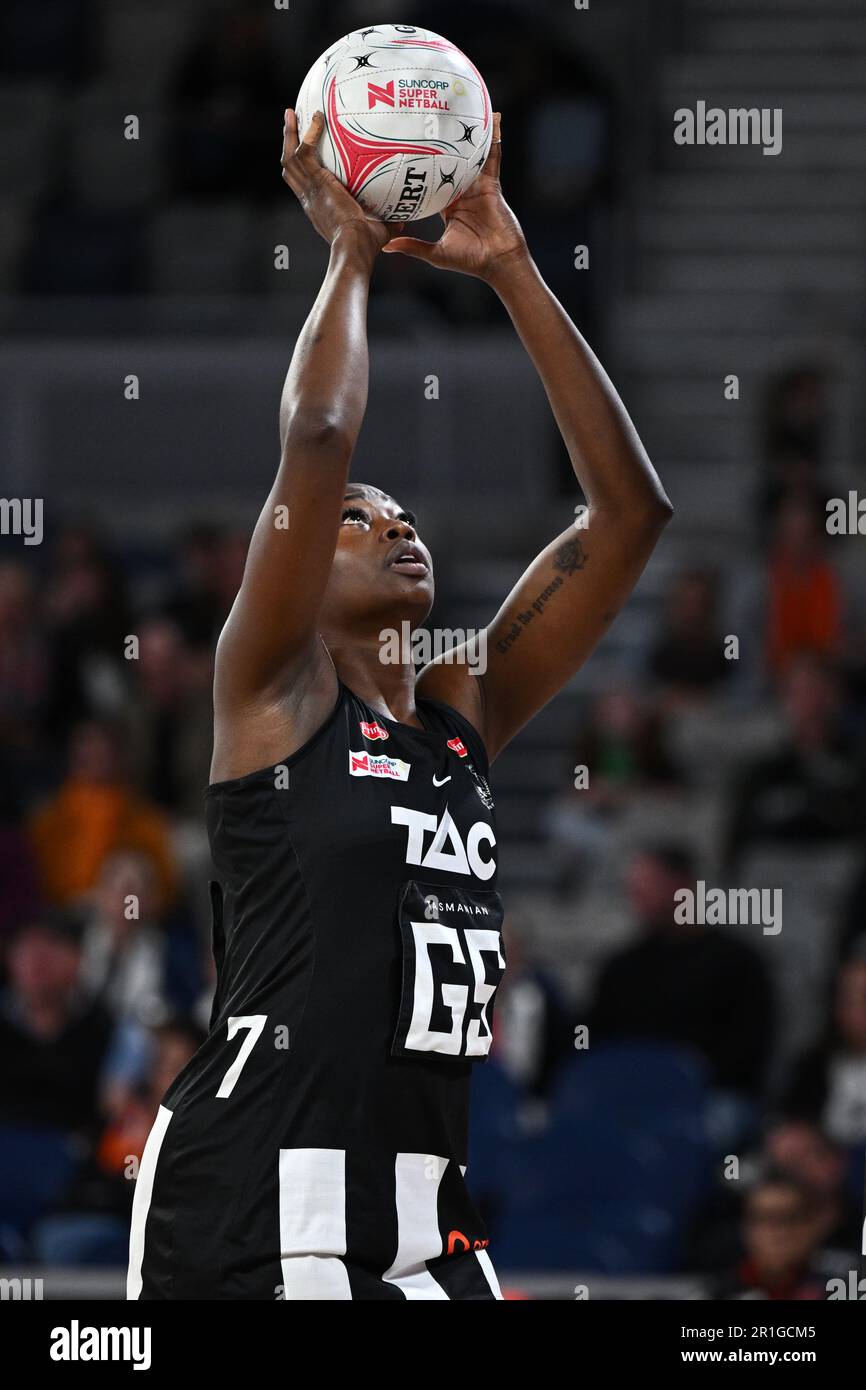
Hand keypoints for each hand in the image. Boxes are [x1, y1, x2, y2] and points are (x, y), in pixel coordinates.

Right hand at [280, 109, 404, 257]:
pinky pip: (306, 151)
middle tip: (292, 124)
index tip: (304, 156)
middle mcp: (308, 197)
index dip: (302, 171)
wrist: (353, 246)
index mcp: (317, 208)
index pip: (304, 186)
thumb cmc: (364, 247)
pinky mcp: (316, 180)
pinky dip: (310, 133)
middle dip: (288, 145)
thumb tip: (402, 221)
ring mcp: (310, 189)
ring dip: (289, 134)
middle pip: (289, 168)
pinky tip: (318, 117)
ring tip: (292, 113)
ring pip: (290, 156)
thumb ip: (386, 223)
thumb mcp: (376, 232)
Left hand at [381, 112, 527, 281]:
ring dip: (468, 133)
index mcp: (447, 205)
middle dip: (443, 142)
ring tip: (462, 107)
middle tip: (430, 119)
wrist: (498, 263)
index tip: (406, 150)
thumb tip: (386, 247)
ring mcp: (478, 186)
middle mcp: (462, 192)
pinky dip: (493, 139)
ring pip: (470, 155)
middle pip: (450, 161)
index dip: (421, 166)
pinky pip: (492, 157)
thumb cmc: (470, 260)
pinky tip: (492, 118)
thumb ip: (412, 246)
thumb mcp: (435, 253)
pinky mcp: (492, 184)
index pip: (431, 180)